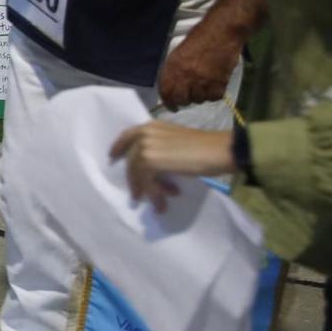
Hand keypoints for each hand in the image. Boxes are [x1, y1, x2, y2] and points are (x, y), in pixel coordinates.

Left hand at [109, 123, 235, 211]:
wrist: (219, 150)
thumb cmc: (205, 147)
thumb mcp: (175, 142)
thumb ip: (159, 149)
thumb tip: (150, 171)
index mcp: (151, 126)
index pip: (127, 136)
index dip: (118, 147)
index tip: (112, 157)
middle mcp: (145, 134)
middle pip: (132, 161)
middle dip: (137, 181)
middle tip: (140, 196)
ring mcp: (146, 147)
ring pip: (138, 174)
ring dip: (149, 191)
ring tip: (160, 204)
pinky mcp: (150, 161)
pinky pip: (146, 182)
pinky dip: (154, 194)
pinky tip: (163, 203)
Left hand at [157, 25, 238, 108]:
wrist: (220, 33)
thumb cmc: (198, 39)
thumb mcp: (178, 53)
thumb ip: (173, 70)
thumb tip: (171, 87)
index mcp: (173, 66)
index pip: (166, 91)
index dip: (168, 101)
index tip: (171, 105)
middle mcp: (186, 75)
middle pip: (181, 99)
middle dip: (183, 101)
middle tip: (187, 98)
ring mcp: (203, 80)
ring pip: (198, 99)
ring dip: (199, 96)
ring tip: (202, 86)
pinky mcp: (219, 82)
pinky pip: (213, 97)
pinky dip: (213, 94)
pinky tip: (213, 86)